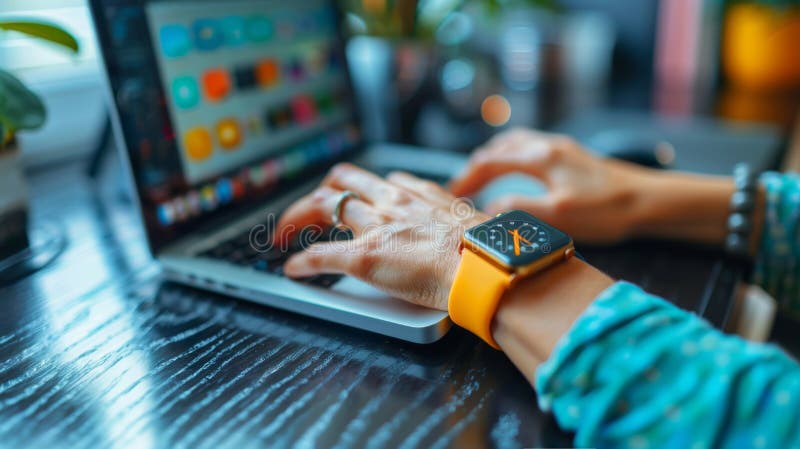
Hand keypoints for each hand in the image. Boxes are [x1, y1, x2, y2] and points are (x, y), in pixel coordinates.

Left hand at [276, 163, 488, 310]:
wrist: (487, 265)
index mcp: (418, 195)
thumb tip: (459, 228)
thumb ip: (454, 219)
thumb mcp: (469, 224)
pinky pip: (321, 254)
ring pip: (324, 205)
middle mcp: (392, 203)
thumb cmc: (486, 251)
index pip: (378, 181)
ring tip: (285, 233)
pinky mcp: (363, 256)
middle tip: (307, 212)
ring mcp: (375, 227)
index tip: (352, 199)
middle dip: (320, 193)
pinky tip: (293, 268)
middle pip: (343, 181)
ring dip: (298, 217)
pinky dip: (302, 261)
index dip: (359, 189)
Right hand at [450, 128, 650, 243]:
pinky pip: (529, 148)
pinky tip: (515, 170)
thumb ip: (518, 210)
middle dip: (474, 168)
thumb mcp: (558, 215)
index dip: (465, 179)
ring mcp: (561, 148)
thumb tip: (487, 209)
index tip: (450, 197)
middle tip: (459, 190)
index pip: (489, 162)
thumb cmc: (607, 210)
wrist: (650, 201)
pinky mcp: (571, 156)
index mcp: (540, 157)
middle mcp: (547, 145)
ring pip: (514, 144)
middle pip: (498, 149)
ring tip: (479, 177)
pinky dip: (510, 157)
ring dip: (492, 159)